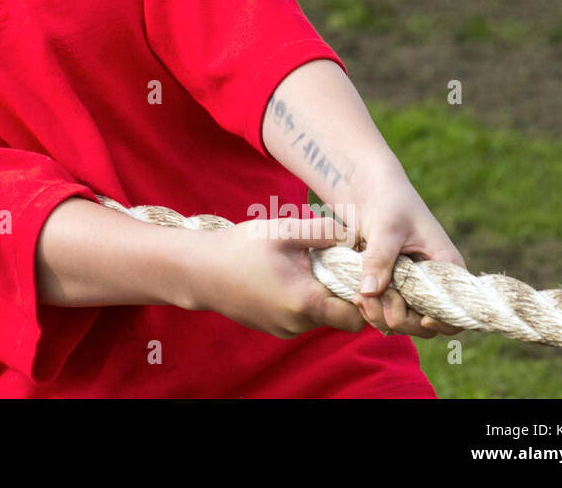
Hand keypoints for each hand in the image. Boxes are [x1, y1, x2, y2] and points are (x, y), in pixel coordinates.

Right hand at [186, 215, 366, 338]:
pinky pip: (300, 319)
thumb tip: (352, 236)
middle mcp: (298, 323)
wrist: (199, 270)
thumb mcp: (283, 230)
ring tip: (301, 270)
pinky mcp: (272, 329)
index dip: (362, 298)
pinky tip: (285, 280)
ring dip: (319, 297)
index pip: (356, 316)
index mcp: (306, 301)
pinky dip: (301, 303)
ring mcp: (283, 329)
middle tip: (327, 266)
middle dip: (340, 295)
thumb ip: (323, 231)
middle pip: (339, 318)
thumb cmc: (241, 248)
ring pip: (319, 319)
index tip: (353, 274)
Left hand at [345, 179, 466, 338]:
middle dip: (400, 320)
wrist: (370, 192)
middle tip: (372, 303)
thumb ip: (379, 258)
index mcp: (447, 268)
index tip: (419, 319)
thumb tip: (370, 291)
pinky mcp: (392, 287)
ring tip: (360, 299)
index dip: (443, 323)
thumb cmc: (388, 202)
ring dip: (381, 317)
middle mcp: (433, 283)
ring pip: (403, 321)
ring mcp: (412, 288)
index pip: (457, 312)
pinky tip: (356, 296)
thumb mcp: (385, 228)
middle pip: (426, 324)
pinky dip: (371, 309)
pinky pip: (385, 310)